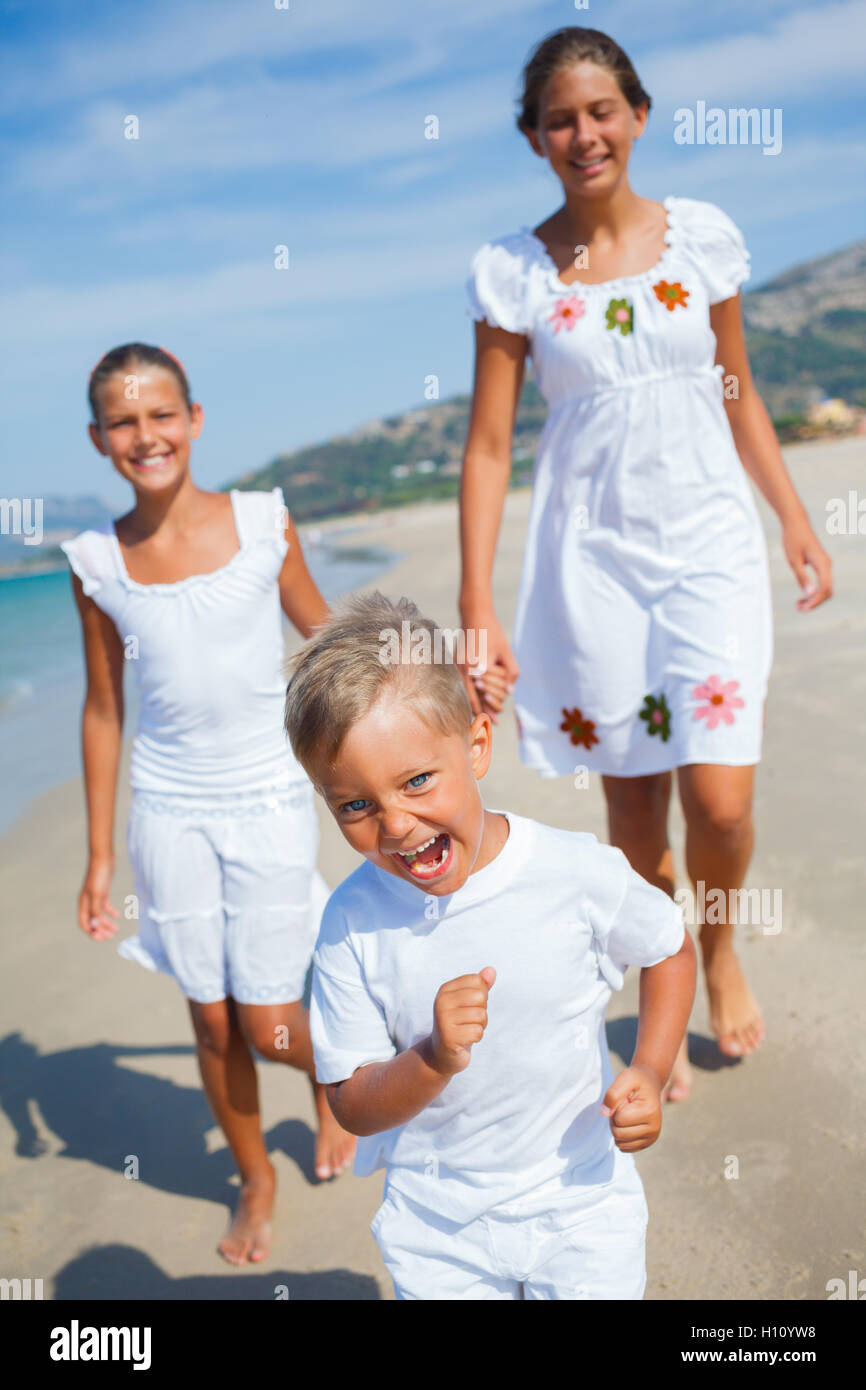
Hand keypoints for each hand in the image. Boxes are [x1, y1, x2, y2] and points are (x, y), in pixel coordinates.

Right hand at [78, 857, 120, 940]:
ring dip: (106, 923)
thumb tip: (95, 926)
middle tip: (110, 936)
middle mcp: (87, 902)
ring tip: (116, 930)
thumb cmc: (99, 875)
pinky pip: (105, 906)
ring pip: (99, 915)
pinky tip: (118, 916)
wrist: (103, 858)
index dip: (91, 932)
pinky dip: (111, 912)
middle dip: (100, 930)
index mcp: (83, 903)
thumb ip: (95, 910)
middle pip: (92, 921)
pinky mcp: (102, 892)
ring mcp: (95, 897)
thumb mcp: (98, 894)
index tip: (101, 938)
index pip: (84, 923)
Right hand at [429, 967, 495, 1075]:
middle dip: (482, 1011)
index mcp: (445, 989)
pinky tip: (465, 1040)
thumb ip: (481, 986)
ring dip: (480, 1026)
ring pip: (481, 1016)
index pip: (477, 981)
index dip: (481, 995)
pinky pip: (477, 1032)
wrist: (441, 1054)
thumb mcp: (468, 1002)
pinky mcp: (449, 1037)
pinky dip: (476, 1038)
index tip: (468, 1007)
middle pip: (480, 997)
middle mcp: (441, 1001)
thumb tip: (491, 970)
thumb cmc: (459, 1024)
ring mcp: (443, 1019)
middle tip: (468, 1021)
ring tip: (466, 1030)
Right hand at [457, 605, 519, 724]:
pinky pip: (459, 682)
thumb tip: (510, 692)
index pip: (480, 697)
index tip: (494, 722)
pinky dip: (465, 692)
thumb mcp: (506, 651)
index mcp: (477, 667)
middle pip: (468, 697)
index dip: (487, 711)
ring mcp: (457, 664)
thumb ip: (511, 672)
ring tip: (477, 716)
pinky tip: (470, 698)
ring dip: (470, 704)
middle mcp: (464, 668)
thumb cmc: (493, 632)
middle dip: (478, 712)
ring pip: (461, 691)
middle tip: (486, 725)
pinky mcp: (455, 661)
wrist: (474, 614)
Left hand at [601, 1064, 662, 1152]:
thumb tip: (605, 1113)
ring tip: (627, 1114)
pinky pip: (625, 1148)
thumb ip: (613, 1094)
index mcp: (650, 1112)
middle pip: (619, 1134)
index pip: (619, 1120)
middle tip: (624, 1106)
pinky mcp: (648, 1143)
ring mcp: (652, 1137)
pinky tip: (629, 1123)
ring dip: (618, 1128)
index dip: (616, 1108)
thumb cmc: (636, 1080)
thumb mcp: (625, 1078)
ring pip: (620, 1142)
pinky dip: (622, 1137)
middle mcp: (654, 1128)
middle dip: (615, 1120)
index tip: (625, 1099)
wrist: (650, 1083)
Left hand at [782, 513, 832, 610]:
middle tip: (799, 608)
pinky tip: (802, 596)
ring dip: (814, 598)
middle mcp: (827, 564)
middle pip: (828, 591)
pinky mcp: (821, 565)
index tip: (803, 608)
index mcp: (822, 563)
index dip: (815, 601)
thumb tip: (809, 594)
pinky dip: (814, 591)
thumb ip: (802, 577)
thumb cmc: (793, 539)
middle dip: (815, 602)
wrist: (796, 523)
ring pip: (826, 588)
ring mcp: (825, 565)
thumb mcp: (794, 560)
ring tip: (799, 604)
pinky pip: (822, 582)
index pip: (824, 588)